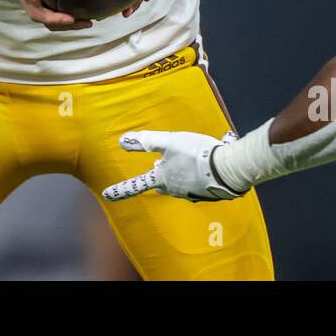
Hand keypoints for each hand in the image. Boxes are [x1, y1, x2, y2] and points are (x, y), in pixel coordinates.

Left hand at [102, 129, 245, 202]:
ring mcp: (190, 194)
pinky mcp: (206, 194)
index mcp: (162, 179)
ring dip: (179, 171)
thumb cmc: (196, 153)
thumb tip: (122, 141)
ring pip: (179, 183)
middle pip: (161, 182)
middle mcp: (174, 190)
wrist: (228, 169)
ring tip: (189, 158)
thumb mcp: (169, 141)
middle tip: (160, 162)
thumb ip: (146, 141)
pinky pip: (196, 184)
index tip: (107, 194)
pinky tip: (206, 165)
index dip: (121, 189)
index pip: (136, 184)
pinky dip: (197, 174)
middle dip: (159, 173)